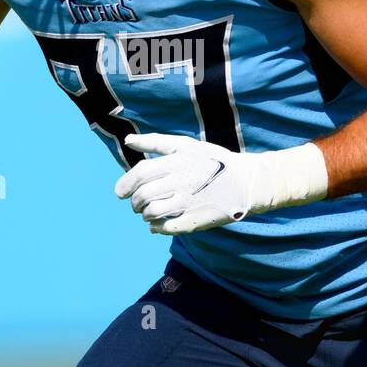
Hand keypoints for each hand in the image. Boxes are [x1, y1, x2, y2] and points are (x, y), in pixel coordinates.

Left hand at [115, 133, 256, 234]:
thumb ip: (155, 142)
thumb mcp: (186, 145)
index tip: (120, 193)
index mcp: (177, 162)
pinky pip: (166, 227)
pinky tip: (157, 224)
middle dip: (134, 202)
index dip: (125, 184)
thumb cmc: (212, 161)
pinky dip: (156, 227)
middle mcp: (182, 181)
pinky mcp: (196, 220)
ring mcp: (189, 202)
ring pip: (152, 212)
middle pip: (143, 195)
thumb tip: (127, 139)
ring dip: (144, 215)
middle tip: (136, 204)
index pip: (140, 174)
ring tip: (148, 212)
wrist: (246, 181)